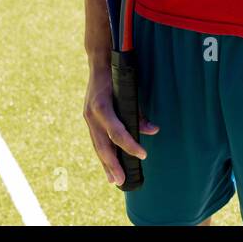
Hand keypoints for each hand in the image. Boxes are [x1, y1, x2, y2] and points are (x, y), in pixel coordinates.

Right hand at [84, 70, 157, 185]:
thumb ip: (139, 112)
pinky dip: (102, 154)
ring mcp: (88, 117)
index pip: (116, 132)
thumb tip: (154, 131)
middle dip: (112, 164)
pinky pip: (96, 140)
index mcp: (101, 106)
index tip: (143, 155)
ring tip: (114, 180)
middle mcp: (91, 114)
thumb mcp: (129, 90)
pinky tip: (108, 166)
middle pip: (103, 145)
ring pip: (97, 146)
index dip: (129, 145)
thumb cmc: (117, 75)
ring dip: (105, 164)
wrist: (99, 61)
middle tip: (122, 180)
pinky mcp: (89, 119)